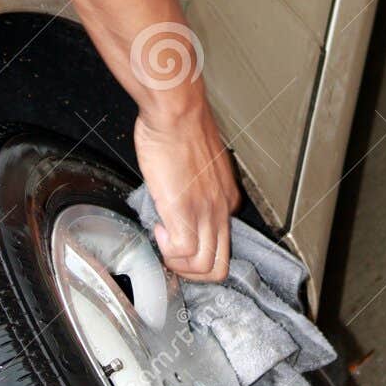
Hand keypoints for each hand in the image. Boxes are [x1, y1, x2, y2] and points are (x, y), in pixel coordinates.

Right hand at [134, 97, 239, 281]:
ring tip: (164, 244)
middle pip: (220, 267)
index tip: (180, 243)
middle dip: (193, 274)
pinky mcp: (186, 211)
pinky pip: (184, 254)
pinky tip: (159, 230)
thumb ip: (194, 185)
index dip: (198, 251)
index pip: (223, 244)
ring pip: (205, 267)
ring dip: (179, 266)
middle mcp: (221, 209)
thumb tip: (178, 196)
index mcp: (225, 198)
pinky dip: (168, 252)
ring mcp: (206, 212)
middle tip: (172, 258)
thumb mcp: (199, 162)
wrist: (177, 111)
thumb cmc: (183, 126)